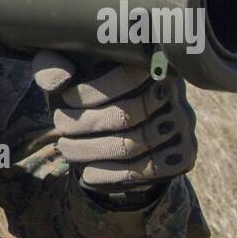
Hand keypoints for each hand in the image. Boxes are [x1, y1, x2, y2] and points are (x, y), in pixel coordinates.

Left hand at [32, 50, 197, 190]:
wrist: (115, 132)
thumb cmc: (86, 93)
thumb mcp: (67, 73)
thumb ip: (53, 66)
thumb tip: (61, 81)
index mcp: (149, 63)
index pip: (126, 76)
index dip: (89, 93)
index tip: (64, 99)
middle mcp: (173, 91)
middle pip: (126, 115)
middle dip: (83, 124)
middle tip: (59, 128)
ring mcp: (182, 123)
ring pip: (132, 145)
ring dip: (90, 151)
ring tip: (66, 149)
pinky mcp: (183, 154)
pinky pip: (148, 169)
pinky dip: (112, 174)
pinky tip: (88, 173)